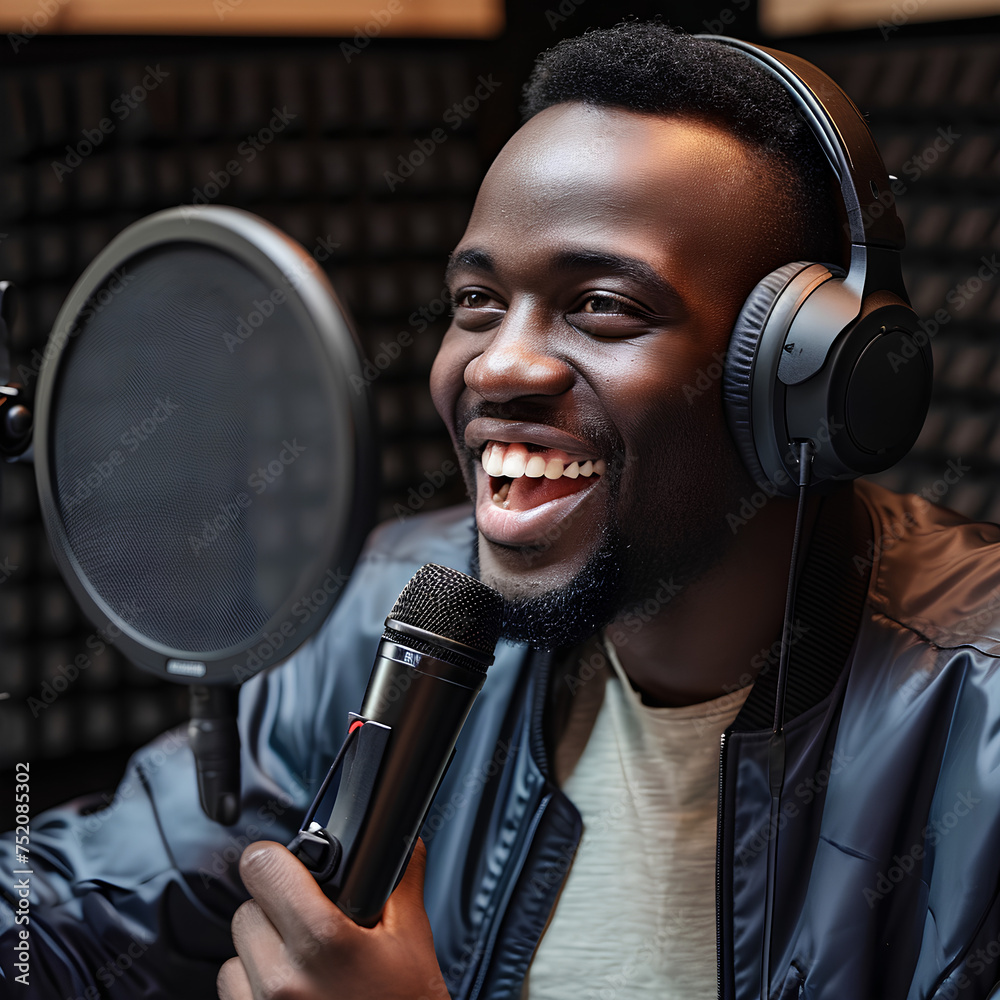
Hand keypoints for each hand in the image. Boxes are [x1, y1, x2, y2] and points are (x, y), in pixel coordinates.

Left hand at [217, 838, 449, 999]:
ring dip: (262, 952)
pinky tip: (292, 993)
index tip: (283, 863)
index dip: (274, 859)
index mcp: (322, 941)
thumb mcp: (413, 938)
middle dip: (276, 911)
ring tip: (303, 965)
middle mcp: (281, 980)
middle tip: (310, 925)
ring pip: (235, 953)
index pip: (261, 868)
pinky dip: (254, 987)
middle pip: (247, 910)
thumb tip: (399, 839)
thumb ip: (399, 877)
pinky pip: (233, 992)